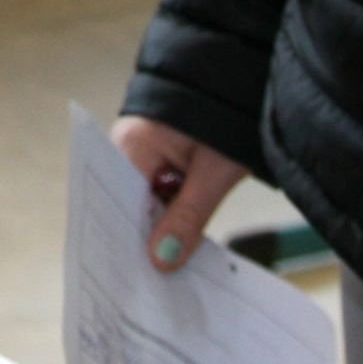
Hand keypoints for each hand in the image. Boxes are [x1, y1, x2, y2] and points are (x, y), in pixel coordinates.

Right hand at [111, 113, 247, 273]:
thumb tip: (160, 260)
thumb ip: (188, 216)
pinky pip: (154, 193)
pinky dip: (166, 216)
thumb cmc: (232, 115)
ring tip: (165, 272)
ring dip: (156, 230)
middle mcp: (127, 145)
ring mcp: (140, 150)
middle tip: (151, 285)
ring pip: (142, 202)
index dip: (127, 239)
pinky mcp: (157, 156)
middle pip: (126, 204)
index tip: (133, 277)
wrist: (245, 78)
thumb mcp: (215, 172)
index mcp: (132, 142)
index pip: (117, 201)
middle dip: (142, 241)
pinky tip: (176, 245)